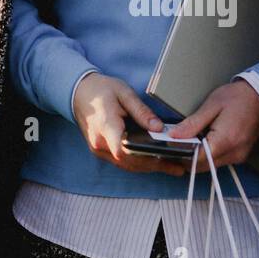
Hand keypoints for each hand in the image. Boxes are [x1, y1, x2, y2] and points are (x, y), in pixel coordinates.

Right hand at [72, 72, 189, 175]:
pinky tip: (156, 163)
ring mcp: (99, 150)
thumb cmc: (102, 90)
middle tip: (179, 166)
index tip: (164, 156)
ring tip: (173, 167)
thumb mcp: (124, 94)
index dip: (143, 156)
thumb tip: (159, 128)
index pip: (122, 149)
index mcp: (105, 126)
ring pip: (127, 165)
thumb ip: (142, 112)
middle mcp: (100, 143)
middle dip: (155, 165)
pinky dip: (139, 164)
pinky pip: (122, 162)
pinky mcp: (101, 151)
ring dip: (149, 167)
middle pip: (130, 162)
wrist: (79, 93)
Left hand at [166, 79, 258, 172]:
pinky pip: (220, 160)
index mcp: (225, 140)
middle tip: (183, 138)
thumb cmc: (238, 97)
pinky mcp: (240, 156)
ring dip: (200, 155)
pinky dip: (211, 153)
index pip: (197, 160)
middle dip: (189, 156)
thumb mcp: (212, 105)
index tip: (174, 144)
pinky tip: (210, 138)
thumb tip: (174, 135)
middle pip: (203, 166)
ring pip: (210, 165)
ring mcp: (239, 156)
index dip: (182, 154)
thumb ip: (192, 124)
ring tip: (199, 136)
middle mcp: (234, 153)